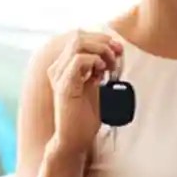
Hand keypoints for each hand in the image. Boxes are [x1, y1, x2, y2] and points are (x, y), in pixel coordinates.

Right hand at [47, 31, 121, 156]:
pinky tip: (101, 74)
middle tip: (118, 54)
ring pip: (78, 44)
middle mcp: (58, 68)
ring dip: (100, 50)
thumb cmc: (84, 116)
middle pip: (79, 36)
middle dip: (103, 41)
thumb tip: (110, 50)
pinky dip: (94, 61)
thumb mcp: (93, 85)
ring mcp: (59, 76)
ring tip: (110, 65)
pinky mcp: (64, 86)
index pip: (80, 37)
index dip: (101, 38)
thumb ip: (97, 68)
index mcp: (63, 66)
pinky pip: (78, 61)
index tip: (118, 49)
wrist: (74, 139)